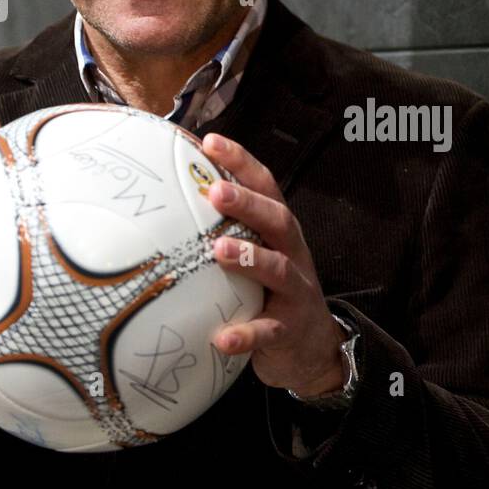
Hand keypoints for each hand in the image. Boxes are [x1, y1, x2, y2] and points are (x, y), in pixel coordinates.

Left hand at [201, 133, 346, 396]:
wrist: (315, 347)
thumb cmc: (272, 292)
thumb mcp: (260, 255)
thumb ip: (230, 231)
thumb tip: (172, 204)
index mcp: (281, 233)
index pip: (267, 187)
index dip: (242, 163)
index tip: (210, 142)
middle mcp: (293, 255)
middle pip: (278, 220)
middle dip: (249, 203)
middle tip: (215, 190)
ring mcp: (295, 292)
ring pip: (279, 269)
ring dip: (250, 257)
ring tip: (219, 250)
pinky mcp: (289, 330)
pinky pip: (268, 331)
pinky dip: (246, 335)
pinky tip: (222, 338)